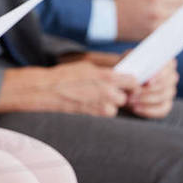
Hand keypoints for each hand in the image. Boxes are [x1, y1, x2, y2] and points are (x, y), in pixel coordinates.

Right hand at [0, 61, 138, 116]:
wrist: (48, 89)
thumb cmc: (65, 75)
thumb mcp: (88, 67)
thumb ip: (106, 73)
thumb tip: (119, 76)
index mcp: (107, 76)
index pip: (134, 82)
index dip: (131, 83)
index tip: (126, 83)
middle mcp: (108, 92)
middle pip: (126, 97)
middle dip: (120, 94)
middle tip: (108, 91)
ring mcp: (101, 105)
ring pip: (116, 108)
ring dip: (110, 104)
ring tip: (96, 97)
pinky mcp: (94, 115)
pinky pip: (105, 114)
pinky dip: (100, 111)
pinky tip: (90, 104)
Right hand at [115, 0, 182, 39]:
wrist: (107, 19)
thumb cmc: (123, 6)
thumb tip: (178, 0)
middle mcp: (157, 11)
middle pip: (182, 12)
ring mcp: (155, 24)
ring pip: (177, 24)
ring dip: (181, 23)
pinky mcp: (152, 35)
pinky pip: (167, 33)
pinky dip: (171, 31)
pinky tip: (172, 30)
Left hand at [128, 59, 177, 118]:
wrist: (120, 80)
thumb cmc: (125, 68)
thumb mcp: (127, 61)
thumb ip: (135, 63)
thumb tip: (139, 74)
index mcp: (165, 62)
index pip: (169, 66)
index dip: (160, 74)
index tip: (148, 81)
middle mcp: (171, 76)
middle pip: (166, 84)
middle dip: (148, 90)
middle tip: (133, 92)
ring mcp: (169, 91)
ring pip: (163, 97)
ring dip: (145, 100)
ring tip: (130, 100)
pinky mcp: (165, 104)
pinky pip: (162, 110)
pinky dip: (148, 110)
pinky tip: (135, 108)